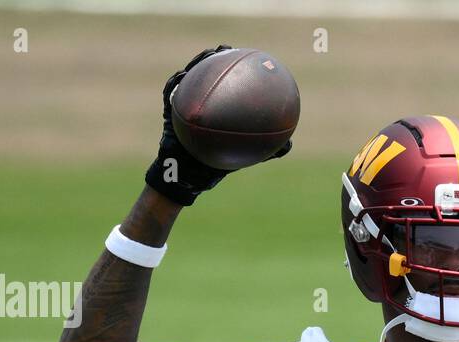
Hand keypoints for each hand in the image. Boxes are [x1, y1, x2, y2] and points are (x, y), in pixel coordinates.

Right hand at [143, 46, 292, 205]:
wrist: (187, 177)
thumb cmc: (213, 167)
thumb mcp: (240, 157)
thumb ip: (264, 152)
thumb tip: (288, 146)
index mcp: (218, 110)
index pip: (229, 85)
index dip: (237, 70)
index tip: (249, 58)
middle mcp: (202, 105)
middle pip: (207, 75)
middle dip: (215, 60)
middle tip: (225, 49)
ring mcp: (184, 106)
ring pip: (189, 79)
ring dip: (196, 64)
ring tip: (206, 55)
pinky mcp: (169, 113)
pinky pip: (170, 96)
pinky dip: (174, 86)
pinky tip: (181, 77)